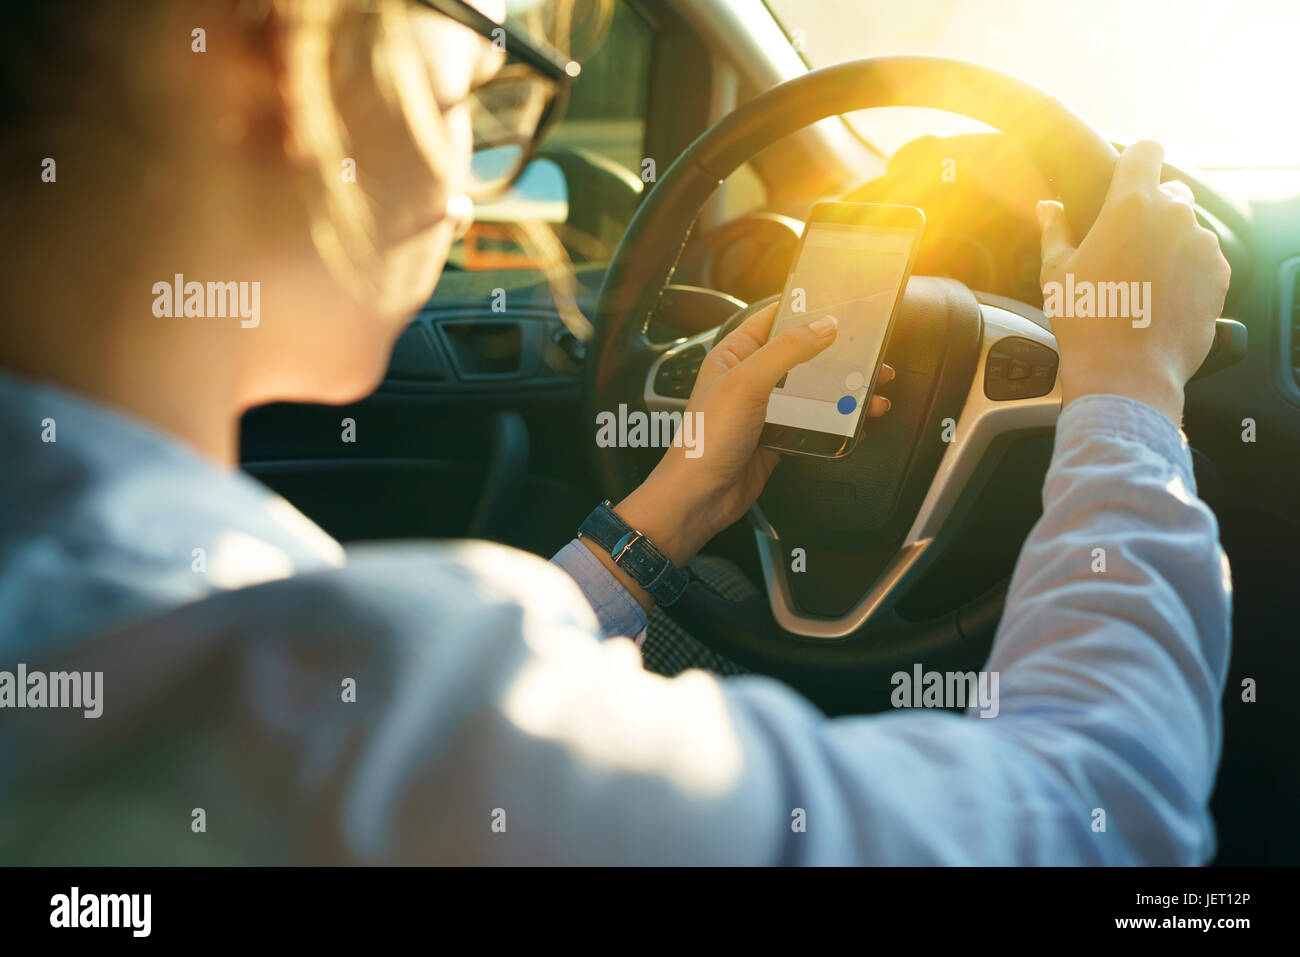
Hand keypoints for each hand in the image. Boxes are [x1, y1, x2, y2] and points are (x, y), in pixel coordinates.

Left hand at [588, 302, 893, 607]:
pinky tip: (859, 418)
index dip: (803, 309)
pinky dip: (837, 419)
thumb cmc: (706, 439)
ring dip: (843, 387)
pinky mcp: (778, 436)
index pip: (771, 319)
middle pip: (800, 355)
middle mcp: (750, 378)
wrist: (701, 497)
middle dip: (837, 353)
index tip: (838, 303)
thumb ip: (786, 351)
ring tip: (874, 385)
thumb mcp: (747, 383)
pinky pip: (813, 421)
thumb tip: (823, 326)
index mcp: (734, 355)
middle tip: (870, 351)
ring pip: (812, 390)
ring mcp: (766, 408)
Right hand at [1037, 140, 1230, 424]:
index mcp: (1131, 205)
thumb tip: (1047, 208)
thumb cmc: (1086, 322)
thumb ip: (1054, 230)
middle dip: (1150, 209)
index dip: (1135, 160)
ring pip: (1188, 227)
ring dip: (1169, 242)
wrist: (1127, 373)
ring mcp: (1203, 245)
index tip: (1126, 177)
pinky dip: (1187, 270)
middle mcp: (1175, 216)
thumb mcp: (1057, 273)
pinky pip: (1204, 259)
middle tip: (1124, 246)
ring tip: (1143, 280)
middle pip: (1170, 191)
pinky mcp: (1220, 275)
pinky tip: (1161, 297)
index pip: (1146, 150)